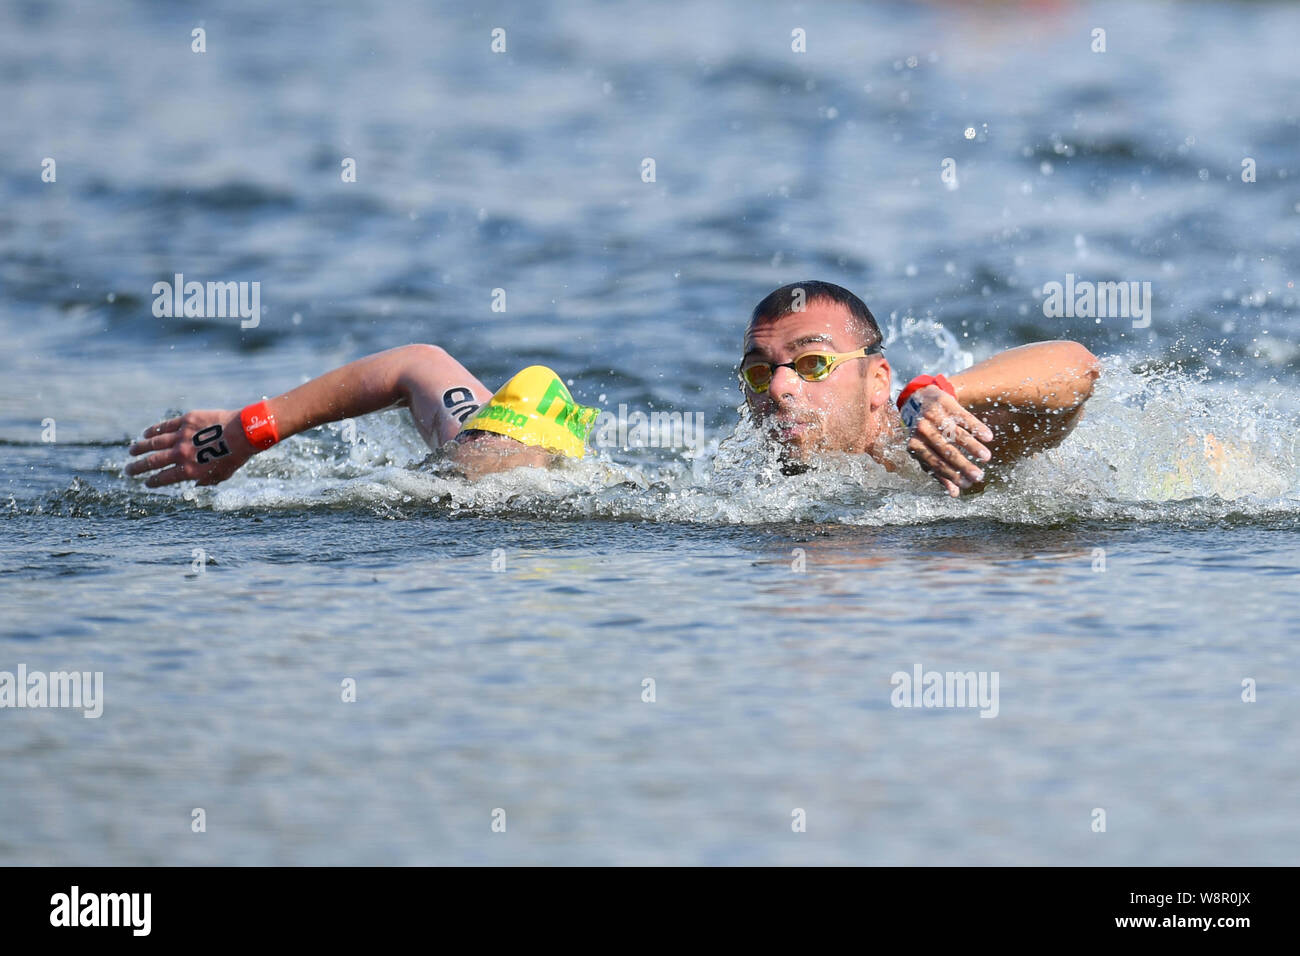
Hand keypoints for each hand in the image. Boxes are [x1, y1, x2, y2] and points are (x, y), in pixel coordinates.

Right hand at [126, 410, 255, 487]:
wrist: (245, 432)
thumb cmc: (236, 456)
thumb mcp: (222, 475)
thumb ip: (206, 481)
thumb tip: (194, 483)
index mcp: (190, 470)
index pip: (164, 478)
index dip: (152, 481)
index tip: (146, 482)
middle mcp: (182, 454)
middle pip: (152, 462)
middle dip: (138, 468)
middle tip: (128, 470)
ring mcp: (182, 436)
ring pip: (153, 443)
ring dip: (140, 448)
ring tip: (131, 451)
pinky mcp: (186, 420)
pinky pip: (165, 426)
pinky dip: (153, 431)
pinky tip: (145, 434)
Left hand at [903, 385, 993, 496]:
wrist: (918, 398)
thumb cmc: (924, 432)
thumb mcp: (925, 451)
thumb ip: (938, 472)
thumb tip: (955, 493)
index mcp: (915, 445)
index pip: (936, 464)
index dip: (952, 475)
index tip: (968, 484)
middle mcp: (922, 430)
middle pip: (946, 451)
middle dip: (963, 465)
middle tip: (978, 476)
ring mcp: (934, 416)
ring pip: (956, 434)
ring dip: (972, 447)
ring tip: (986, 457)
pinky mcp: (946, 403)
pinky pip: (963, 417)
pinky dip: (976, 427)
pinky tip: (988, 437)